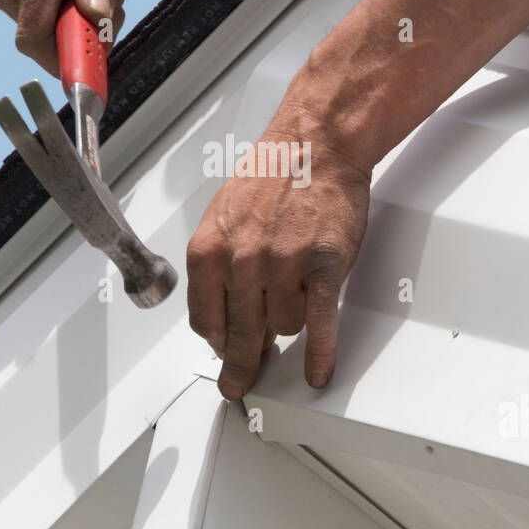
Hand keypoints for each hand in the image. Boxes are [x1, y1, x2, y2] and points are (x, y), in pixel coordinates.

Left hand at [186, 125, 372, 399]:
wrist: (315, 145)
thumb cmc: (273, 177)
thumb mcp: (224, 219)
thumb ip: (219, 268)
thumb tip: (224, 314)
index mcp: (209, 250)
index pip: (205, 321)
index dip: (217, 343)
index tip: (224, 355)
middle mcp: (242, 260)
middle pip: (241, 336)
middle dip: (244, 364)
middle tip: (241, 383)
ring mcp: (283, 265)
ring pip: (283, 328)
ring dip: (290, 325)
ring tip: (297, 299)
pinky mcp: (322, 267)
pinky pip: (318, 324)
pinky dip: (319, 353)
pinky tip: (317, 371)